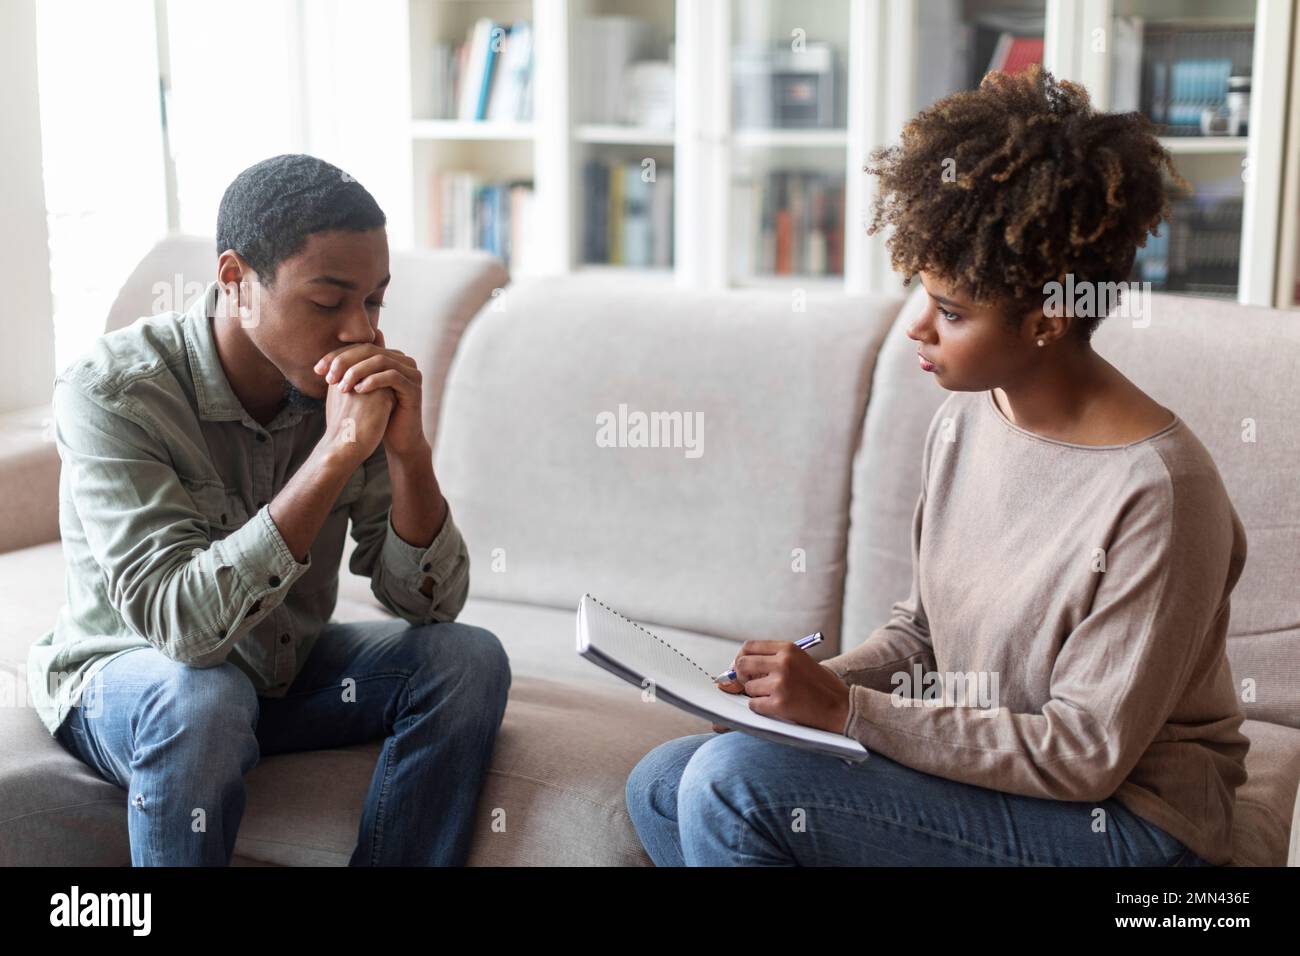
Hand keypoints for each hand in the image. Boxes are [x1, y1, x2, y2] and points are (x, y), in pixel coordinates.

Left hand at [314, 327, 426, 459]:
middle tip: (328, 377)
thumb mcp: (359, 390)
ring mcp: (412, 373)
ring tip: (341, 387)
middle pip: (370, 350)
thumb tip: (327, 361)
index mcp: (390, 357)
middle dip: (345, 362)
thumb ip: (350, 373)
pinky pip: (393, 376)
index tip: (317, 370)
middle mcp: (403, 361)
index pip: (360, 348)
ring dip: (357, 371)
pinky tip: (358, 391)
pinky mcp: (415, 387)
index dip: (337, 356)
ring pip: (381, 360)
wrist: (399, 440)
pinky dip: (373, 381)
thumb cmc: (377, 416)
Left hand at [717, 640, 851, 733]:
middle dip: (740, 677)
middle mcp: (783, 662)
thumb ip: (769, 663)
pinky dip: (761, 708)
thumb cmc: (819, 686)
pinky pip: (754, 705)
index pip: (748, 646)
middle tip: (749, 685)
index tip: (741, 669)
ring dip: (755, 695)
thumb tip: (728, 676)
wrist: (842, 707)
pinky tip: (777, 707)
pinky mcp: (780, 703)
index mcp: (788, 648)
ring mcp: (781, 682)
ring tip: (775, 697)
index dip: (740, 658)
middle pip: (741, 664)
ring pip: (748, 687)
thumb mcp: (798, 663)